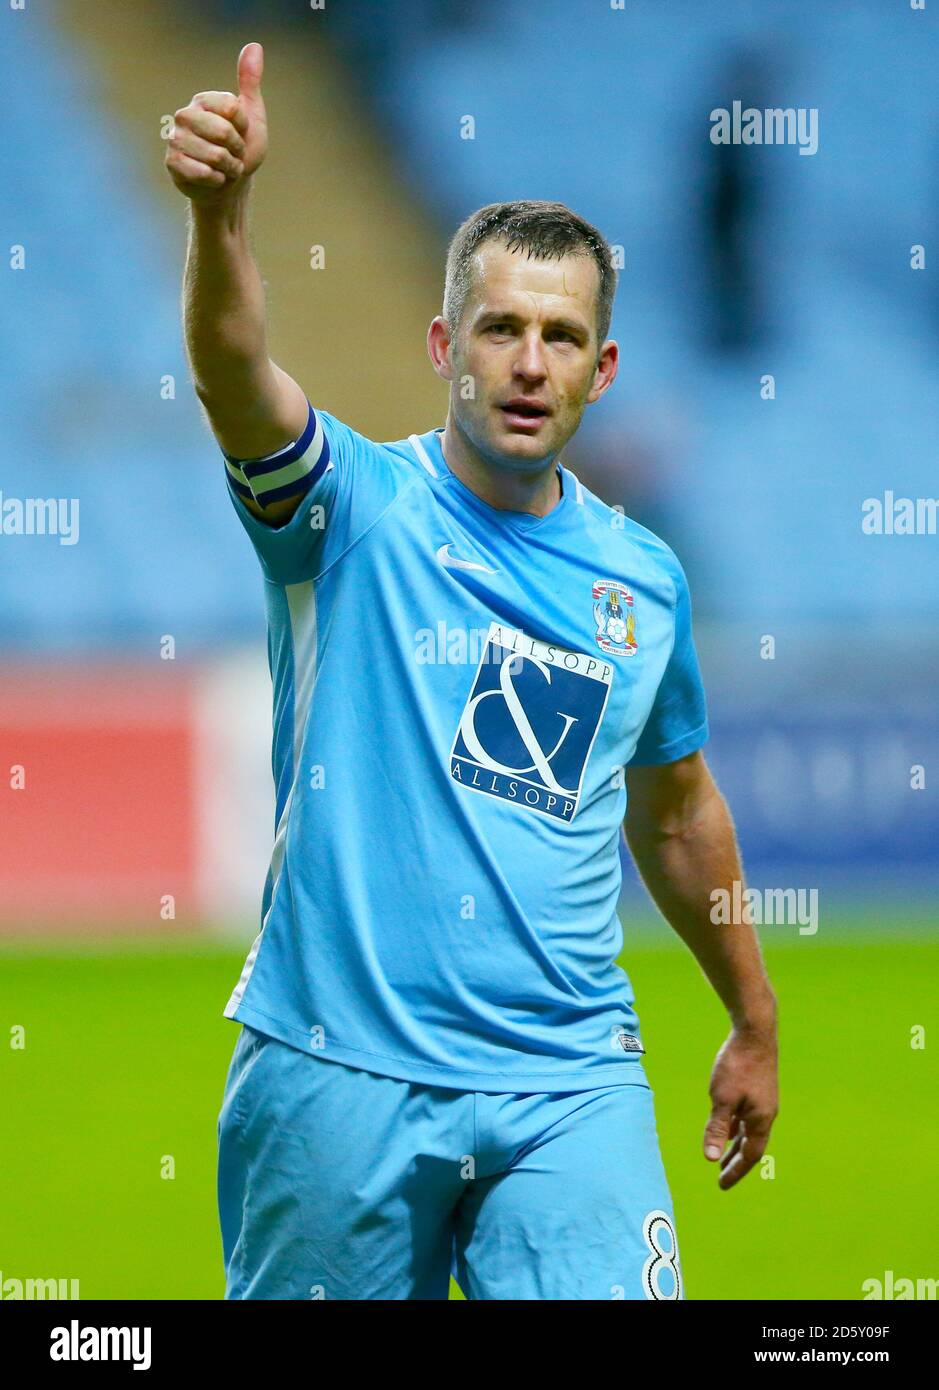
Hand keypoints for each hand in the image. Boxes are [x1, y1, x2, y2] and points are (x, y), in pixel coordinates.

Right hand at [165, 42, 267, 203]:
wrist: (229, 185)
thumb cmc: (241, 150)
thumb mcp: (252, 116)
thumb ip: (250, 83)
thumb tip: (254, 46)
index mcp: (204, 100)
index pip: (233, 109)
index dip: (244, 128)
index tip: (241, 133)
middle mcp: (186, 115)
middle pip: (223, 132)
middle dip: (237, 151)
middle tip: (233, 154)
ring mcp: (175, 138)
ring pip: (215, 155)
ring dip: (229, 168)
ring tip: (225, 168)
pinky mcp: (172, 163)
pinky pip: (202, 172)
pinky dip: (216, 180)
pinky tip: (213, 179)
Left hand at [703, 1021, 777, 1189]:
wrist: (755, 1033)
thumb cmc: (738, 1065)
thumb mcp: (722, 1099)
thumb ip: (717, 1128)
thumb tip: (711, 1158)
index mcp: (760, 1120)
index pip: (750, 1156)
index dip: (736, 1172)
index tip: (722, 1184)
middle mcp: (766, 1114)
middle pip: (751, 1146)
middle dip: (736, 1162)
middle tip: (721, 1177)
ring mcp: (763, 1101)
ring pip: (749, 1131)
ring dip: (736, 1145)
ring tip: (723, 1156)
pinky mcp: (759, 1089)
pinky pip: (748, 1116)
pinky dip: (737, 1126)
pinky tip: (728, 1126)